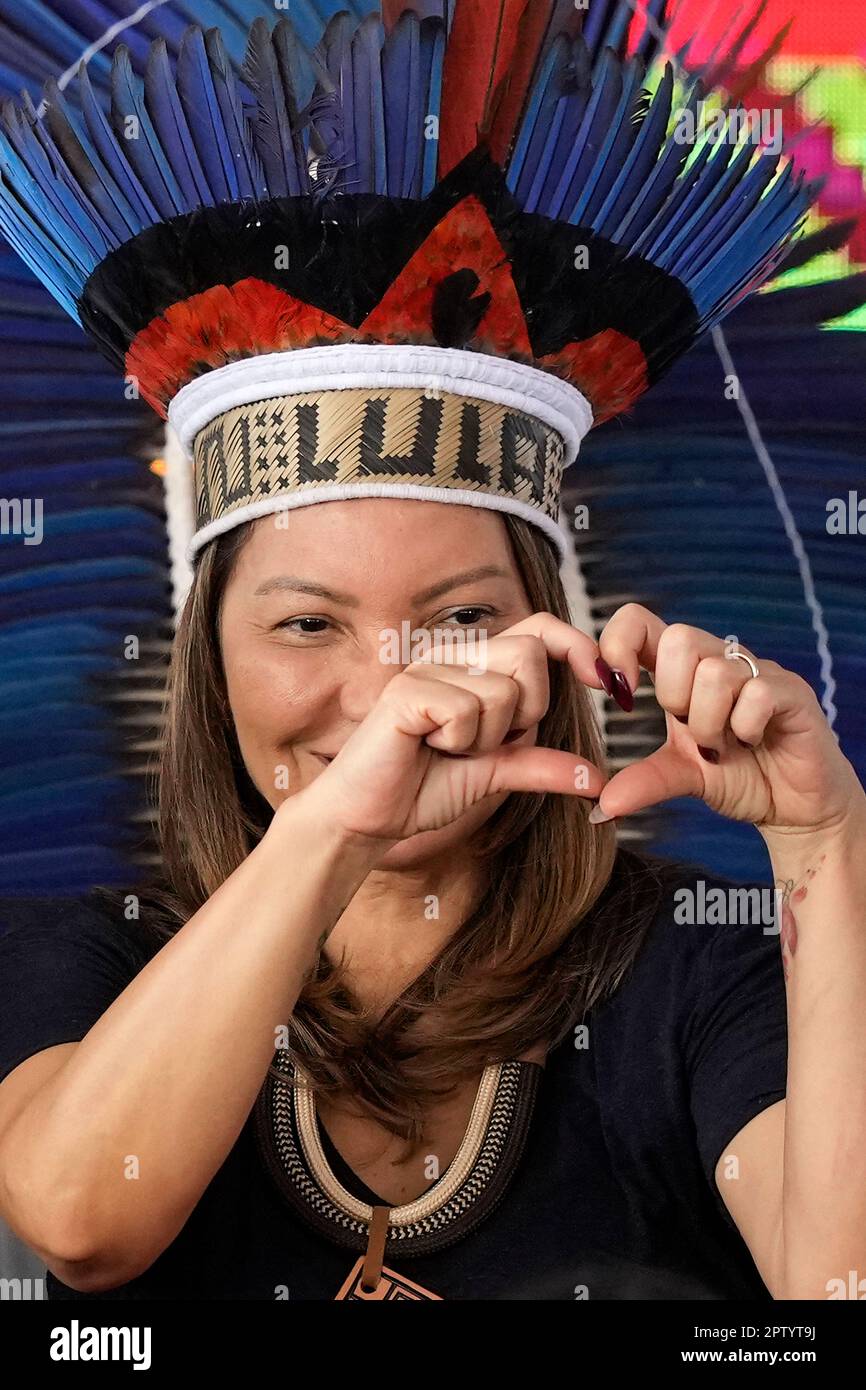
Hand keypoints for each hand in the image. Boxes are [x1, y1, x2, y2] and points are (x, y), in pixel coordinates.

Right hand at [279, 613, 605, 849]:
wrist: (368, 817)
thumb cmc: (423, 788)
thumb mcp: (497, 774)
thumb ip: (541, 765)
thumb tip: (598, 778)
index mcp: (476, 666)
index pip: (539, 630)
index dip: (577, 646)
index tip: (605, 683)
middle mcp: (453, 655)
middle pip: (530, 655)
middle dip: (526, 711)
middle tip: (487, 741)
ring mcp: (428, 667)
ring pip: (502, 691)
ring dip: (485, 738)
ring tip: (446, 748)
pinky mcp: (407, 690)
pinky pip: (467, 710)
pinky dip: (457, 742)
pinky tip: (426, 747)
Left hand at [593, 603, 864, 837]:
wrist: (794, 806)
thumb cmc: (739, 775)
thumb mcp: (681, 776)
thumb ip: (644, 781)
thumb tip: (603, 805)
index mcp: (683, 670)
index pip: (640, 622)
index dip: (619, 646)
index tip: (617, 693)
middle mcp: (720, 660)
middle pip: (679, 639)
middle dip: (674, 696)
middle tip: (691, 731)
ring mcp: (758, 672)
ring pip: (714, 673)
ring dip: (709, 724)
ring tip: (723, 746)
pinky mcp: (791, 692)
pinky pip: (756, 693)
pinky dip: (744, 728)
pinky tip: (752, 742)